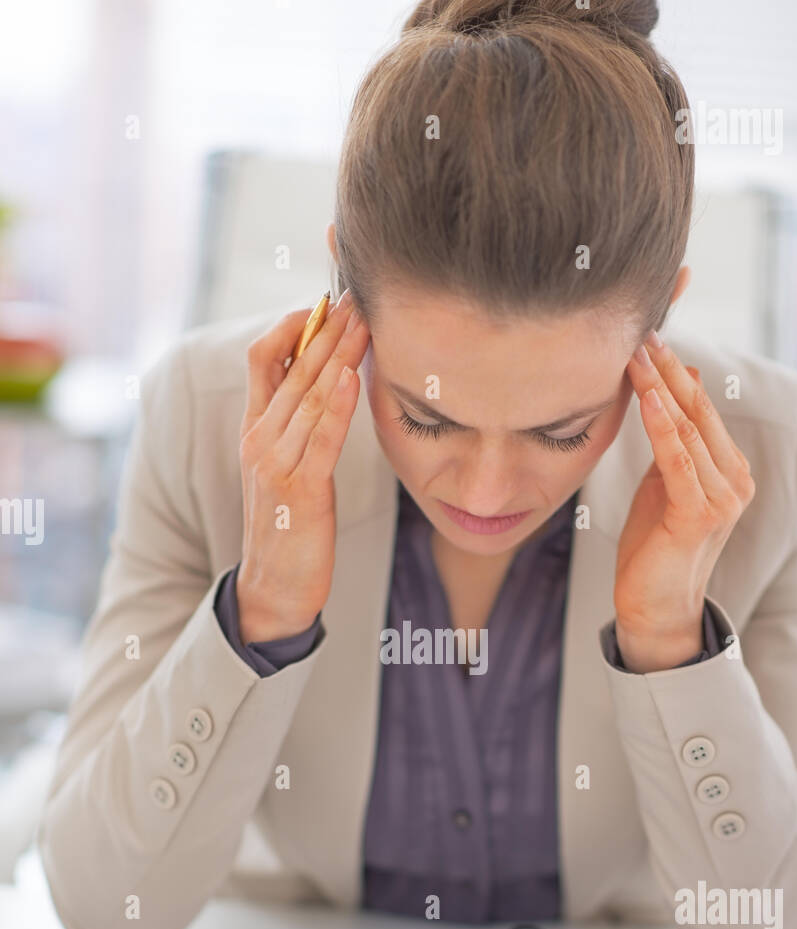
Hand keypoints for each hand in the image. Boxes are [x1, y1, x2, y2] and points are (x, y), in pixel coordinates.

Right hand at [235, 291, 369, 641]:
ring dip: (337, 354)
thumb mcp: (286, 465)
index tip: (326, 302)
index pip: (262, 358)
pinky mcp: (299, 491)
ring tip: (364, 321)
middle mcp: (259, 439)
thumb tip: (327, 381)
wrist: (274, 588)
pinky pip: (319, 440)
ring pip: (306, 396)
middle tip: (357, 295)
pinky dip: (337, 406)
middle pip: (290, 368)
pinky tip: (354, 377)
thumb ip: (297, 424)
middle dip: (325, 328)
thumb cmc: (287, 525)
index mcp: (254, 429)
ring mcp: (275, 464)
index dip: (292, 324)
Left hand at [614, 333, 754, 672]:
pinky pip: (678, 461)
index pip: (702, 408)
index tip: (648, 337)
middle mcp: (735, 479)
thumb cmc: (656, 547)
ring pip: (688, 430)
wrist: (656, 607)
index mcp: (730, 469)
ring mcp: (722, 497)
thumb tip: (683, 383)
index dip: (676, 372)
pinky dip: (661, 428)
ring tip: (634, 355)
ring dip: (658, 389)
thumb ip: (674, 440)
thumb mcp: (665, 482)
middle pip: (698, 412)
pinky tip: (646, 398)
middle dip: (668, 370)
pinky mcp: (699, 514)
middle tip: (642, 333)